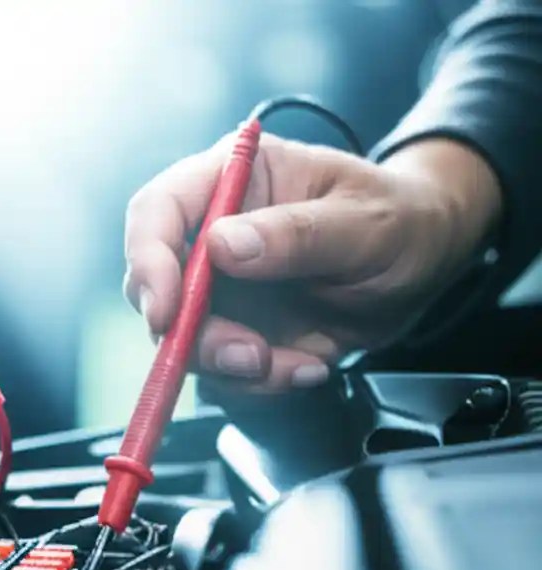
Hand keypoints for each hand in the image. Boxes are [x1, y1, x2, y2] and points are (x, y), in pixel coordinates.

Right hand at [123, 134, 500, 395]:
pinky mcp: (236, 329)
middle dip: (193, 333)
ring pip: (183, 338)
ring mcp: (221, 286)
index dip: (148, 260)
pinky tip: (307, 366)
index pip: (156, 211)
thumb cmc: (402, 220)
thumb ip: (298, 233)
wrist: (428, 265)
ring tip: (295, 364)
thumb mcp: (367, 222)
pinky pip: (221, 371)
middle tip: (249, 355)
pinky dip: (259, 383)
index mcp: (234, 179)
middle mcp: (213, 232)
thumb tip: (222, 245)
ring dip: (231, 365)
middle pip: (157, 285)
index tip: (168, 311)